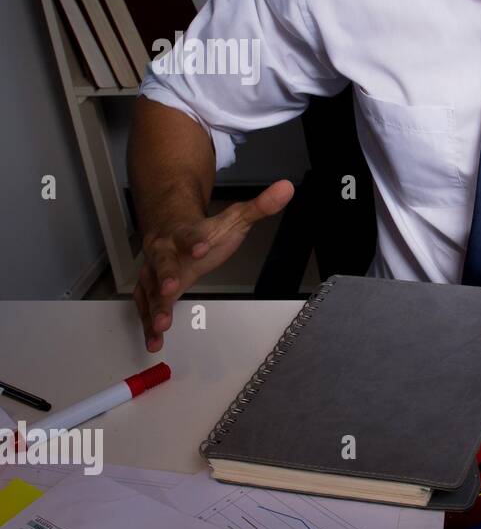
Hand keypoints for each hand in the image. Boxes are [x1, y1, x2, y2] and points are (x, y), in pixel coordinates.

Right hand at [134, 180, 293, 351]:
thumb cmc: (204, 229)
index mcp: (187, 233)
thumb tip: (287, 188)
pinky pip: (145, 304)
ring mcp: (155, 270)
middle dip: (165, 275)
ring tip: (160, 326)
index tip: (202, 247)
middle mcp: (166, 250)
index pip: (191, 235)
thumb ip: (260, 206)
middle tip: (169, 288)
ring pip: (149, 287)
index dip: (195, 240)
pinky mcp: (150, 286)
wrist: (169, 226)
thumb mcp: (235, 217)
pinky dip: (148, 322)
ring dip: (154, 307)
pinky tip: (154, 340)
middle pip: (163, 262)